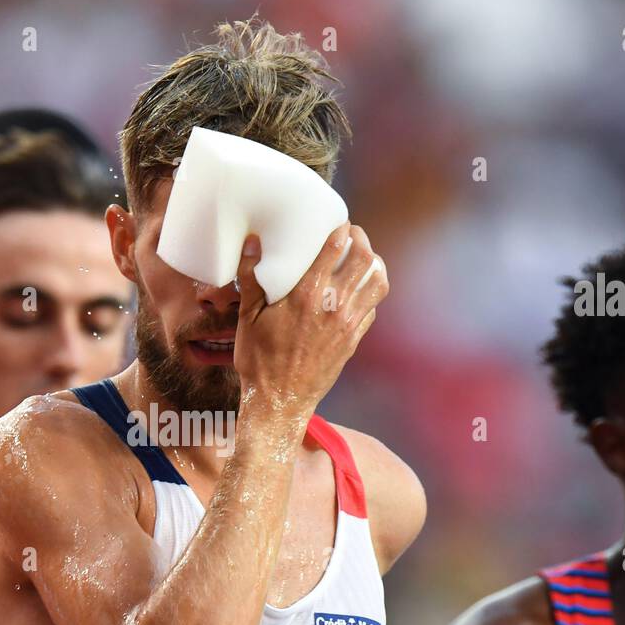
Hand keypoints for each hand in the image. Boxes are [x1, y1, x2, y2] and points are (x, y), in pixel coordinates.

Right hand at [233, 222, 387, 423]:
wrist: (280, 401)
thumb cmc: (259, 360)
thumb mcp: (247, 318)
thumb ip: (251, 278)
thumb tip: (252, 242)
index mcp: (306, 295)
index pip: (334, 249)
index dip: (341, 229)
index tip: (339, 222)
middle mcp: (333, 306)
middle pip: (365, 260)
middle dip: (362, 240)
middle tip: (353, 235)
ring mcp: (348, 325)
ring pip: (377, 283)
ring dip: (375, 265)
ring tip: (365, 259)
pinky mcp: (354, 341)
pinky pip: (373, 309)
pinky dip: (370, 294)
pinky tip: (359, 291)